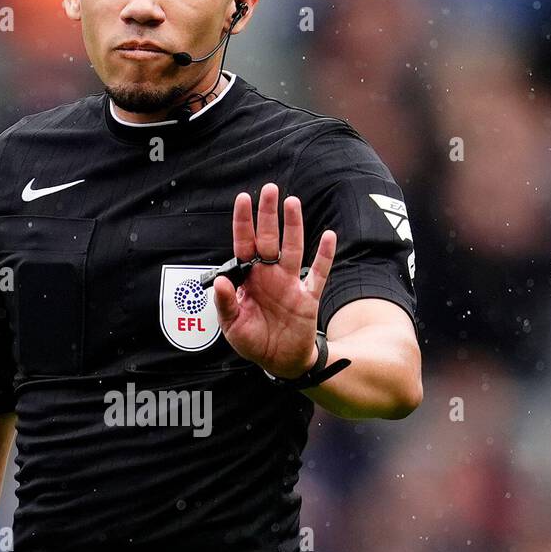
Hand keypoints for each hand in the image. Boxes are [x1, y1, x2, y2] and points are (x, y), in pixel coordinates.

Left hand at [212, 183, 336, 377]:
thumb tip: (221, 280)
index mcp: (249, 279)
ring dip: (293, 226)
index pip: (244, 244)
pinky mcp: (308, 296)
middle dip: (268, 215)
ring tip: (292, 203)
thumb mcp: (232, 326)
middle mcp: (269, 275)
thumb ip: (225, 303)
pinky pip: (319, 273)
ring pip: (293, 248)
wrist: (279, 361)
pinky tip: (329, 236)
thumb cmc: (253, 340)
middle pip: (269, 239)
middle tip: (270, 189)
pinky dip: (324, 256)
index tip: (243, 199)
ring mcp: (290, 283)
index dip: (244, 222)